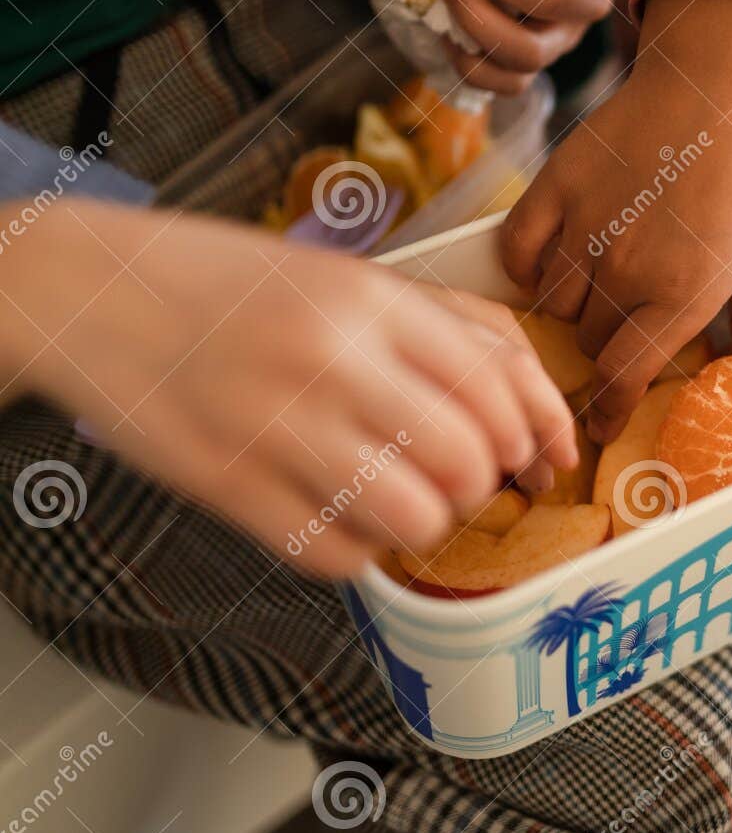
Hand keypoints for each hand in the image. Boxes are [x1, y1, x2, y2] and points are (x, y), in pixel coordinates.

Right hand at [0, 202, 577, 578]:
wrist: (90, 290)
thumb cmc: (234, 284)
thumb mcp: (348, 276)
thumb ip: (447, 326)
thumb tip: (533, 399)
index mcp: (370, 299)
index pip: (497, 385)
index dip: (536, 434)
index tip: (540, 456)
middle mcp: (331, 359)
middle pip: (468, 459)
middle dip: (485, 485)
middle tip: (466, 480)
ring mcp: (275, 426)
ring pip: (414, 519)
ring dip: (427, 524)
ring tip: (405, 501)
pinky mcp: (227, 487)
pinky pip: (336, 556)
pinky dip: (357, 550)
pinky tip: (342, 515)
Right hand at [500, 0, 731, 442]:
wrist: (715, 82)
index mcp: (684, 294)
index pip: (623, 378)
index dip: (607, 410)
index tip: (599, 425)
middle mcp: (629, 270)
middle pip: (587, 342)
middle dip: (600, 347)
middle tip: (614, 334)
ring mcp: (586, 228)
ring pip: (550, 305)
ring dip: (567, 311)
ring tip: (589, 294)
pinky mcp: (555, 187)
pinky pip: (520, 252)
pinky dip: (528, 268)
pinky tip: (549, 265)